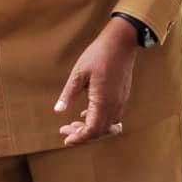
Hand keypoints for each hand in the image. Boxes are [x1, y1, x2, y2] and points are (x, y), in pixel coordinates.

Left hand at [53, 17, 138, 145]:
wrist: (121, 42)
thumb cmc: (98, 55)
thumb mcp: (79, 74)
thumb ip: (69, 94)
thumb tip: (58, 111)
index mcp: (102, 101)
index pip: (91, 130)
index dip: (79, 137)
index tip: (66, 139)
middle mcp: (114, 105)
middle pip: (99, 131)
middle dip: (82, 135)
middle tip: (65, 131)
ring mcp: (121, 101)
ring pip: (107, 126)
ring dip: (91, 128)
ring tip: (74, 124)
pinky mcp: (123, 96)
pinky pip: (112, 117)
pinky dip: (99, 120)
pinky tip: (86, 113)